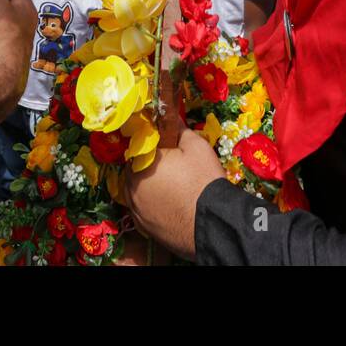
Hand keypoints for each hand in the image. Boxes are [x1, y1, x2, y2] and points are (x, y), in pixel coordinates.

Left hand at [125, 125, 223, 259]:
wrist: (214, 222)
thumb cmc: (203, 181)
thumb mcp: (196, 147)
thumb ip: (180, 130)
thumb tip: (172, 117)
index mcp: (140, 163)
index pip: (138, 147)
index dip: (152, 147)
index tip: (165, 148)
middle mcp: (131, 187)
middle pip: (134, 170)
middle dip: (148, 166)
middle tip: (170, 168)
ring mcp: (136, 210)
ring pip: (136, 191)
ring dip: (147, 186)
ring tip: (170, 187)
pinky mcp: (143, 228)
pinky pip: (142, 211)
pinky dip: (151, 206)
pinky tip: (167, 204)